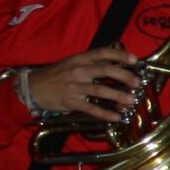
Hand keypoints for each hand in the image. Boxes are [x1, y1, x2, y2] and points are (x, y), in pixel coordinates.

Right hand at [27, 46, 141, 121]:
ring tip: (131, 100)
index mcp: (79, 59)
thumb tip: (114, 65)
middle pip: (105, 70)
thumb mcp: (72, 63)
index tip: (134, 59)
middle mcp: (78, 71)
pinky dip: (105, 113)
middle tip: (137, 82)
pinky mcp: (71, 101)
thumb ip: (90, 63)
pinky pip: (91, 108)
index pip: (102, 53)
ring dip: (118, 95)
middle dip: (124, 76)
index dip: (119, 55)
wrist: (32, 88)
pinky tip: (117, 117)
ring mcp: (74, 86)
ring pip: (100, 89)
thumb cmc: (56, 75)